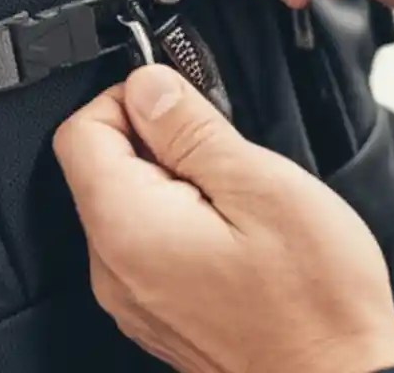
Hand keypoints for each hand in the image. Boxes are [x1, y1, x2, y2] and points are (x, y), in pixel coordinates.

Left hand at [54, 65, 393, 372]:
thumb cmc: (313, 302)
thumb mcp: (261, 186)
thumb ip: (191, 129)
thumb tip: (148, 84)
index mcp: (128, 226)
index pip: (80, 132)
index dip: (128, 99)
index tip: (177, 99)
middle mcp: (113, 266)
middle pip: (100, 166)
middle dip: (156, 140)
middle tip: (222, 152)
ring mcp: (130, 295)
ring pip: (127, 203)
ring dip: (173, 181)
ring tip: (236, 198)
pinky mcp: (153, 309)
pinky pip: (145, 243)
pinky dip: (180, 220)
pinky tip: (233, 232)